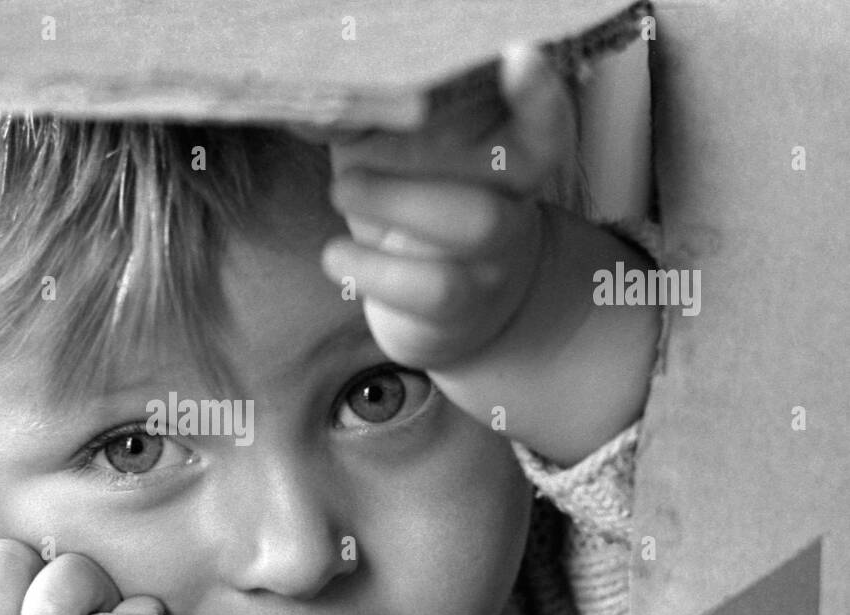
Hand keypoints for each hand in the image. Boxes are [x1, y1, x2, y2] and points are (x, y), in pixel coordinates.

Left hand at [301, 45, 658, 464]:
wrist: (445, 308)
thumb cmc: (415, 209)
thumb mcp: (400, 158)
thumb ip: (379, 127)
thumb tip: (324, 107)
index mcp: (506, 152)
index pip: (539, 121)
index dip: (536, 95)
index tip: (516, 57)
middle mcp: (513, 201)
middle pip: (501, 162)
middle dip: (420, 149)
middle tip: (350, 161)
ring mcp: (495, 257)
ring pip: (476, 221)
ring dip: (395, 200)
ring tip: (341, 192)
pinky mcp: (461, 306)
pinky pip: (433, 287)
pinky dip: (371, 267)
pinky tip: (334, 256)